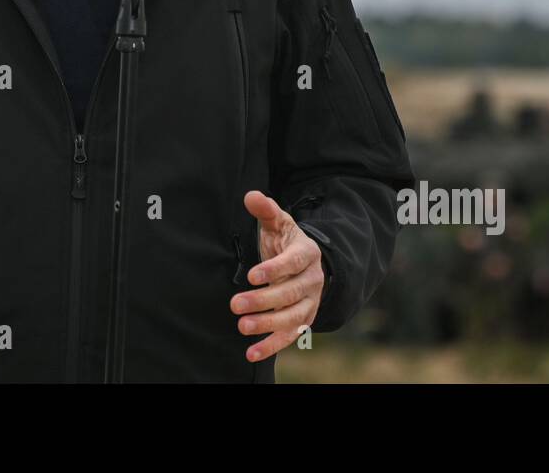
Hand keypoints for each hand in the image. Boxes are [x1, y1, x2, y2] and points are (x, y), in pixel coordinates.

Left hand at [229, 190, 325, 362]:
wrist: (308, 263)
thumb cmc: (287, 242)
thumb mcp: (278, 223)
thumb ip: (265, 210)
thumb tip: (250, 196)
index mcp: (307, 254)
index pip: (292, 263)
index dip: (274, 269)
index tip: (252, 275)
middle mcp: (312, 280)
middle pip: (290, 294)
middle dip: (263, 301)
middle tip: (236, 305)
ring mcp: (310, 303)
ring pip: (291, 317)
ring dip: (267, 324)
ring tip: (242, 326)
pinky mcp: (303, 321)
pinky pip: (289, 336)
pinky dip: (272, 346)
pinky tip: (251, 352)